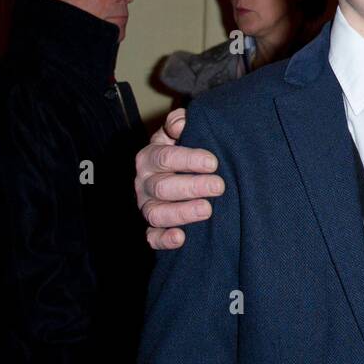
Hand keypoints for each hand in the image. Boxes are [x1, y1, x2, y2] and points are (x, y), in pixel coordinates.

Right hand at [134, 108, 223, 249]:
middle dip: (191, 186)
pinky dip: (163, 239)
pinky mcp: (152, 228)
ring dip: (181, 213)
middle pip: (162, 186)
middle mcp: (144, 182)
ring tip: (207, 209)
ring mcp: (147, 206)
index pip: (164, 157)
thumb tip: (180, 124)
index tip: (213, 162)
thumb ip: (180, 123)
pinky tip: (180, 238)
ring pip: (156, 213)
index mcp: (150, 156)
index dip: (187, 159)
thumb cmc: (188, 150)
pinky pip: (151, 237)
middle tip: (219, 186)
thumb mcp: (184, 133)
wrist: (184, 172)